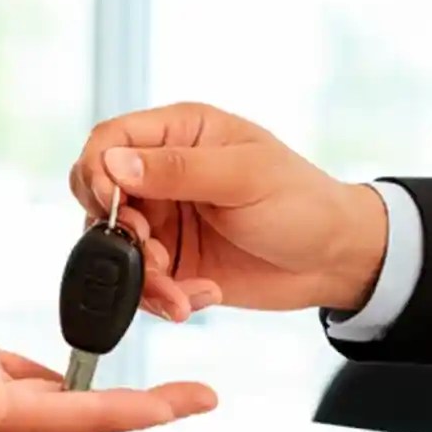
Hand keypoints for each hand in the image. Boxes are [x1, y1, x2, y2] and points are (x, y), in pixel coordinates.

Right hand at [0, 226, 215, 431]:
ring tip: (163, 389)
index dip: (124, 415)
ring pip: (51, 406)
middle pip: (68, 422)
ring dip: (109, 399)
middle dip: (136, 413)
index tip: (182, 405)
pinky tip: (85, 370)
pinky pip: (23, 382)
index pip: (57, 421)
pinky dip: (63, 380)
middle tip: (199, 398)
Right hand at [70, 102, 388, 317]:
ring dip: (142, 276)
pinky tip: (199, 297)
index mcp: (180, 134)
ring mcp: (164, 221)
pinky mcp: (172, 263)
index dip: (97, 172)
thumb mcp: (243, 177)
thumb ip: (177, 170)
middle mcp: (163, 175)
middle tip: (152, 251)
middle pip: (99, 197)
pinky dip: (162, 297)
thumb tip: (113, 164)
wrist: (335, 262)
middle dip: (117, 233)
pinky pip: (141, 282)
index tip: (110, 206)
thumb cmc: (302, 203)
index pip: (109, 140)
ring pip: (115, 248)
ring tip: (180, 292)